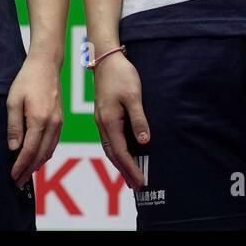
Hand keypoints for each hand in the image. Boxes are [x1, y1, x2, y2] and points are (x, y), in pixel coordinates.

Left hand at [6, 56, 62, 188]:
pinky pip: (53, 143)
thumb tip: (13, 148)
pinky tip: (37, 158)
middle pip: (41, 155)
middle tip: (18, 182)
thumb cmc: (27, 81)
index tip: (13, 176)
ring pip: (49, 151)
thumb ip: (14, 126)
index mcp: (40, 119)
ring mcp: (59, 122)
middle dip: (29, 170)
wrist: (46, 65)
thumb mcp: (13, 101)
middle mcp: (53, 124)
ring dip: (38, 165)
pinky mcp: (60, 120)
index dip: (21, 166)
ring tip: (26, 174)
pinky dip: (45, 154)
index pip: (30, 150)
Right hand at [91, 54, 148, 190]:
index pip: (120, 152)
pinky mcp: (103, 115)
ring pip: (109, 148)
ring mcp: (101, 120)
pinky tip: (123, 154)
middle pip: (113, 154)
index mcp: (109, 121)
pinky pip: (109, 139)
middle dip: (124, 171)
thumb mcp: (133, 96)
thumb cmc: (120, 75)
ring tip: (130, 176)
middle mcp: (103, 124)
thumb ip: (138, 119)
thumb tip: (143, 142)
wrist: (105, 58)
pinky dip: (116, 151)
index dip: (131, 168)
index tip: (141, 182)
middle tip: (137, 186)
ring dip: (120, 163)